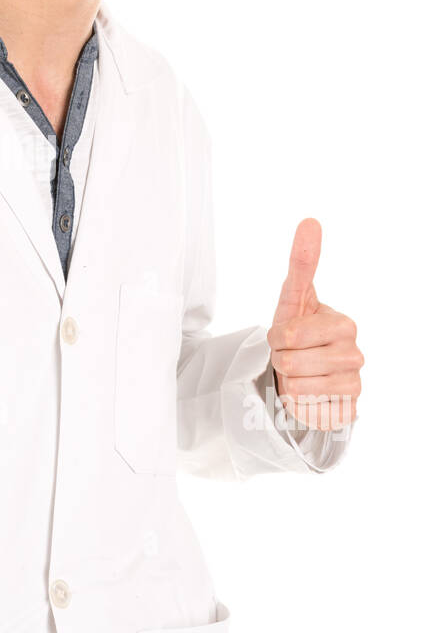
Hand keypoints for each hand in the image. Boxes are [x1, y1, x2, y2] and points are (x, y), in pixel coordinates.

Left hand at [267, 218, 363, 431]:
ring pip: (295, 386)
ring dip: (288, 382)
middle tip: (291, 357)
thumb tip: (310, 220)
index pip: (289, 330)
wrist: (307, 377)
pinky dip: (298, 405)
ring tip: (300, 375)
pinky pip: (306, 409)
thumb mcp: (294, 300)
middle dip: (280, 359)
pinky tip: (309, 395)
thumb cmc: (299, 336)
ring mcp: (354, 384)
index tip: (285, 334)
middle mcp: (354, 353)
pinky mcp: (347, 411)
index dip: (277, 335)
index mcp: (343, 323)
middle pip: (288, 358)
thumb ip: (302, 262)